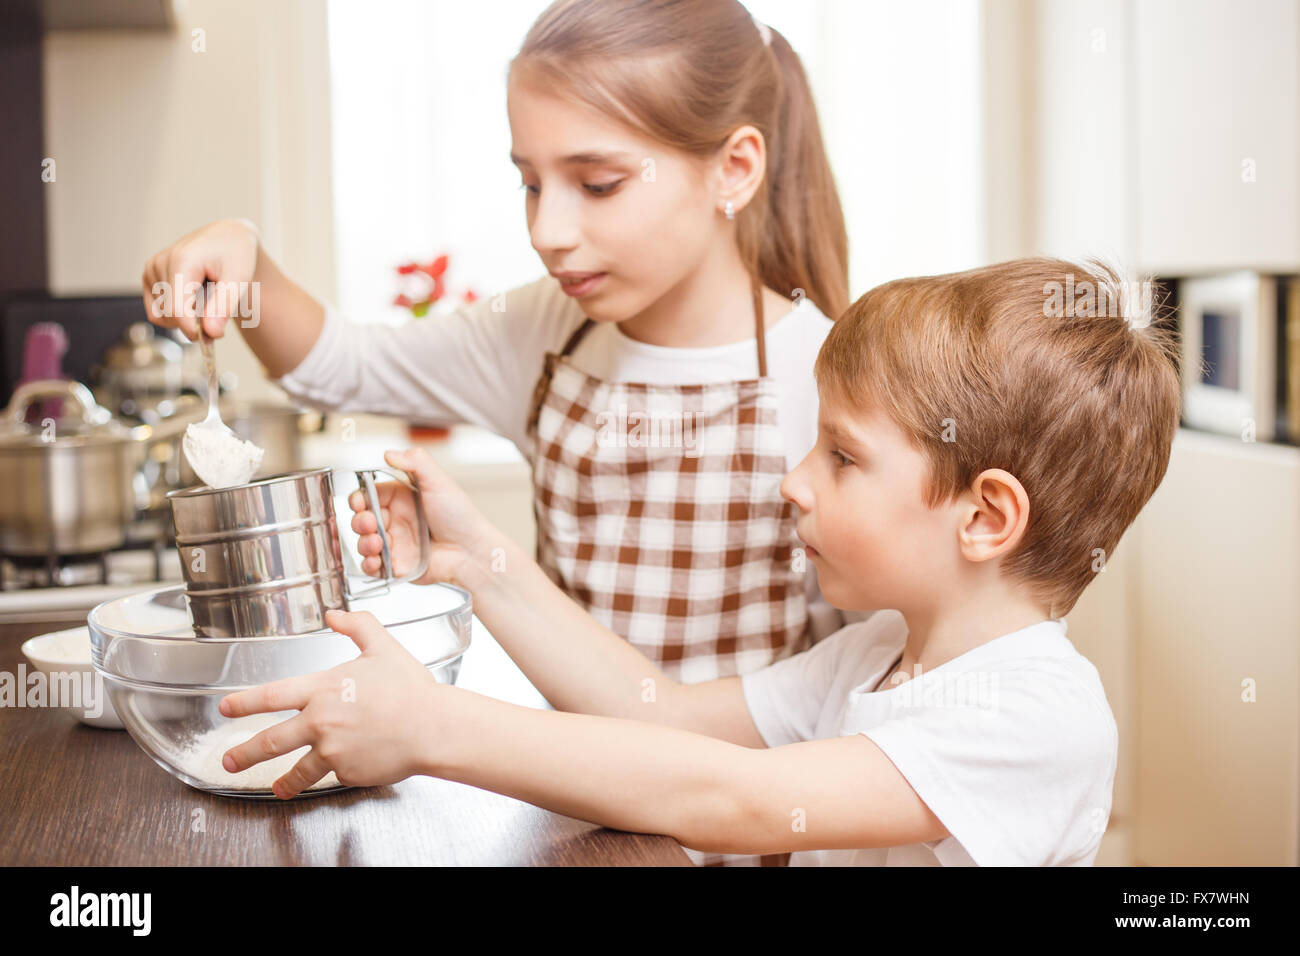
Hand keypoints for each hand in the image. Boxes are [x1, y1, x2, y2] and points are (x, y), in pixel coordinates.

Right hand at [140, 217, 259, 339]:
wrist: (228, 237)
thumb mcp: (239, 279)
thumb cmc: (236, 255)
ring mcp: (152, 269)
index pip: (177, 310)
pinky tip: (193, 298)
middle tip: (217, 315)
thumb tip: (211, 333)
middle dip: (193, 323)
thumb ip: (224, 307)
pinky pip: (156, 310)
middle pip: (169, 315)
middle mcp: (160, 262)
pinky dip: (176, 312)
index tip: (214, 336)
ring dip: (185, 317)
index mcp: (181, 261)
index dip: (193, 330)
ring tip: (206, 299)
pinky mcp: (149, 275)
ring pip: (161, 315)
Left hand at [217, 609, 451, 797]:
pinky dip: (335, 773)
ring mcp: (332, 751)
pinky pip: (334, 775)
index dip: (244, 702)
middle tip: (229, 760)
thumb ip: (358, 626)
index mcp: (324, 689)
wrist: (433, 727)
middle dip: (243, 753)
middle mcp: (320, 722)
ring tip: (275, 786)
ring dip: (281, 781)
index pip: (271, 696)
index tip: (226, 708)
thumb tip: (334, 614)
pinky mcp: (348, 773)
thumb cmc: (411, 689)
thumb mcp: (384, 647)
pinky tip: (345, 768)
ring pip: (296, 770)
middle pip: (269, 742)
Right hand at [349, 447, 500, 589]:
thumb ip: (415, 462)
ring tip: (376, 543)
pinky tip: (375, 560)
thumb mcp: (438, 481)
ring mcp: (395, 544)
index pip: (369, 496)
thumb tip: (389, 453)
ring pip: (363, 544)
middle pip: (361, 520)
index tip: (358, 503)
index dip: (359, 499)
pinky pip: (373, 567)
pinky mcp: (397, 566)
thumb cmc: (459, 516)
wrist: (471, 550)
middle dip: (358, 522)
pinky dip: (368, 565)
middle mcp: (395, 521)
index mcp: (401, 500)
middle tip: (369, 524)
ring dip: (363, 544)